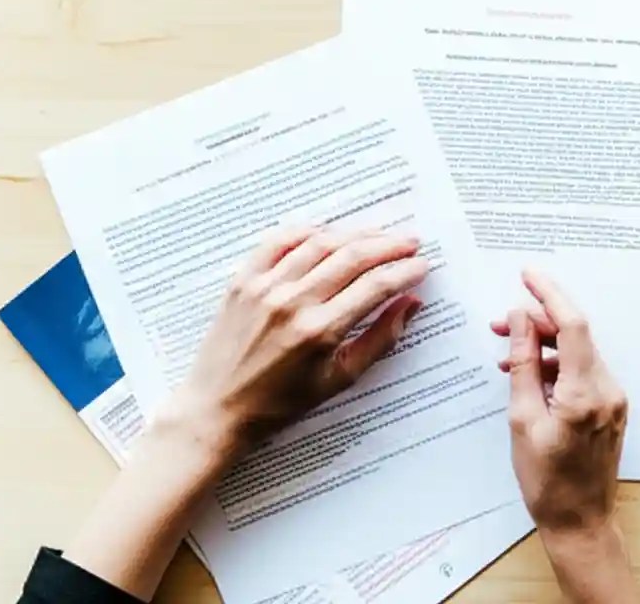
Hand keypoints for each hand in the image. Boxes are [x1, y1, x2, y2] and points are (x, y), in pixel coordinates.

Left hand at [172, 224, 428, 456]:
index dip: (404, 271)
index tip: (421, 265)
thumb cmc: (280, 403)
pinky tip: (327, 232)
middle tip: (410, 242)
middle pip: (352, 257)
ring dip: (355, 234)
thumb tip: (410, 304)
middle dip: (388, 245)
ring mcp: (265, 287)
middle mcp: (292, 302)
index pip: (374, 287)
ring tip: (378, 234)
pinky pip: (278, 241)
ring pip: (320, 243)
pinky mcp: (243, 280)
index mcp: (319, 331)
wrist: (217, 408)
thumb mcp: (339, 380)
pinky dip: (306, 231)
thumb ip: (380, 340)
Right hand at [492, 270, 639, 602]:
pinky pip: (583, 371)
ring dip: (543, 345)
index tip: (528, 275)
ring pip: (577, 353)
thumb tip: (519, 320)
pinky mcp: (612, 407)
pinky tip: (530, 375)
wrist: (579, 521)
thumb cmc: (546, 482)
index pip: (572, 325)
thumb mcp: (522, 420)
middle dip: (537, 322)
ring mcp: (614, 399)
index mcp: (584, 394)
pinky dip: (556, 366)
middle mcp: (607, 390)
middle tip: (500, 324)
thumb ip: (522, 365)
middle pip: (574, 335)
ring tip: (507, 354)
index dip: (549, 293)